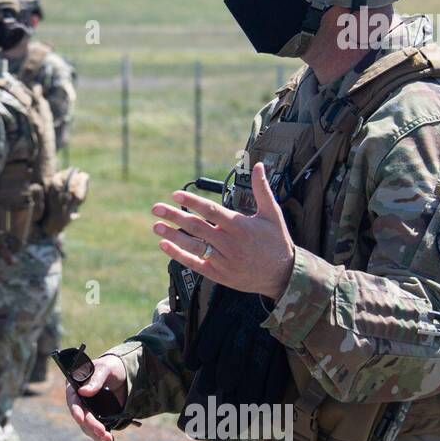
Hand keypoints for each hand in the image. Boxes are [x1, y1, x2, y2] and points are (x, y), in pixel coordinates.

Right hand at [65, 355, 127, 440]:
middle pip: (81, 416)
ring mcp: (87, 409)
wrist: (122, 375)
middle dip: (90, 425)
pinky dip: (100, 436)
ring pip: (86, 425)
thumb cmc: (111, 367)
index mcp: (75, 385)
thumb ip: (96, 379)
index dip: (76, 410)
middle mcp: (78, 399)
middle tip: (102, 431)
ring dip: (96, 434)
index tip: (80, 419)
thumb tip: (84, 392)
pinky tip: (109, 439)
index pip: (72, 399)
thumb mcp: (105, 368)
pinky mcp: (96, 416)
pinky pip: (94, 428)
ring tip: (108, 439)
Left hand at [151, 162, 293, 300]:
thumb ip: (262, 189)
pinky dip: (179, 255)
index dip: (192, 202)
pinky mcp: (219, 274)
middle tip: (156, 208)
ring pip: (193, 246)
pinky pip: (195, 264)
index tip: (175, 195)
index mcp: (240, 226)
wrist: (283, 275)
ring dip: (172, 236)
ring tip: (156, 226)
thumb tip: (259, 166)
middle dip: (175, 216)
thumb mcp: (272, 214)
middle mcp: (229, 243)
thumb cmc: (277, 242)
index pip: (211, 211)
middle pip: (197, 227)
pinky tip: (165, 246)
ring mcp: (223, 260)